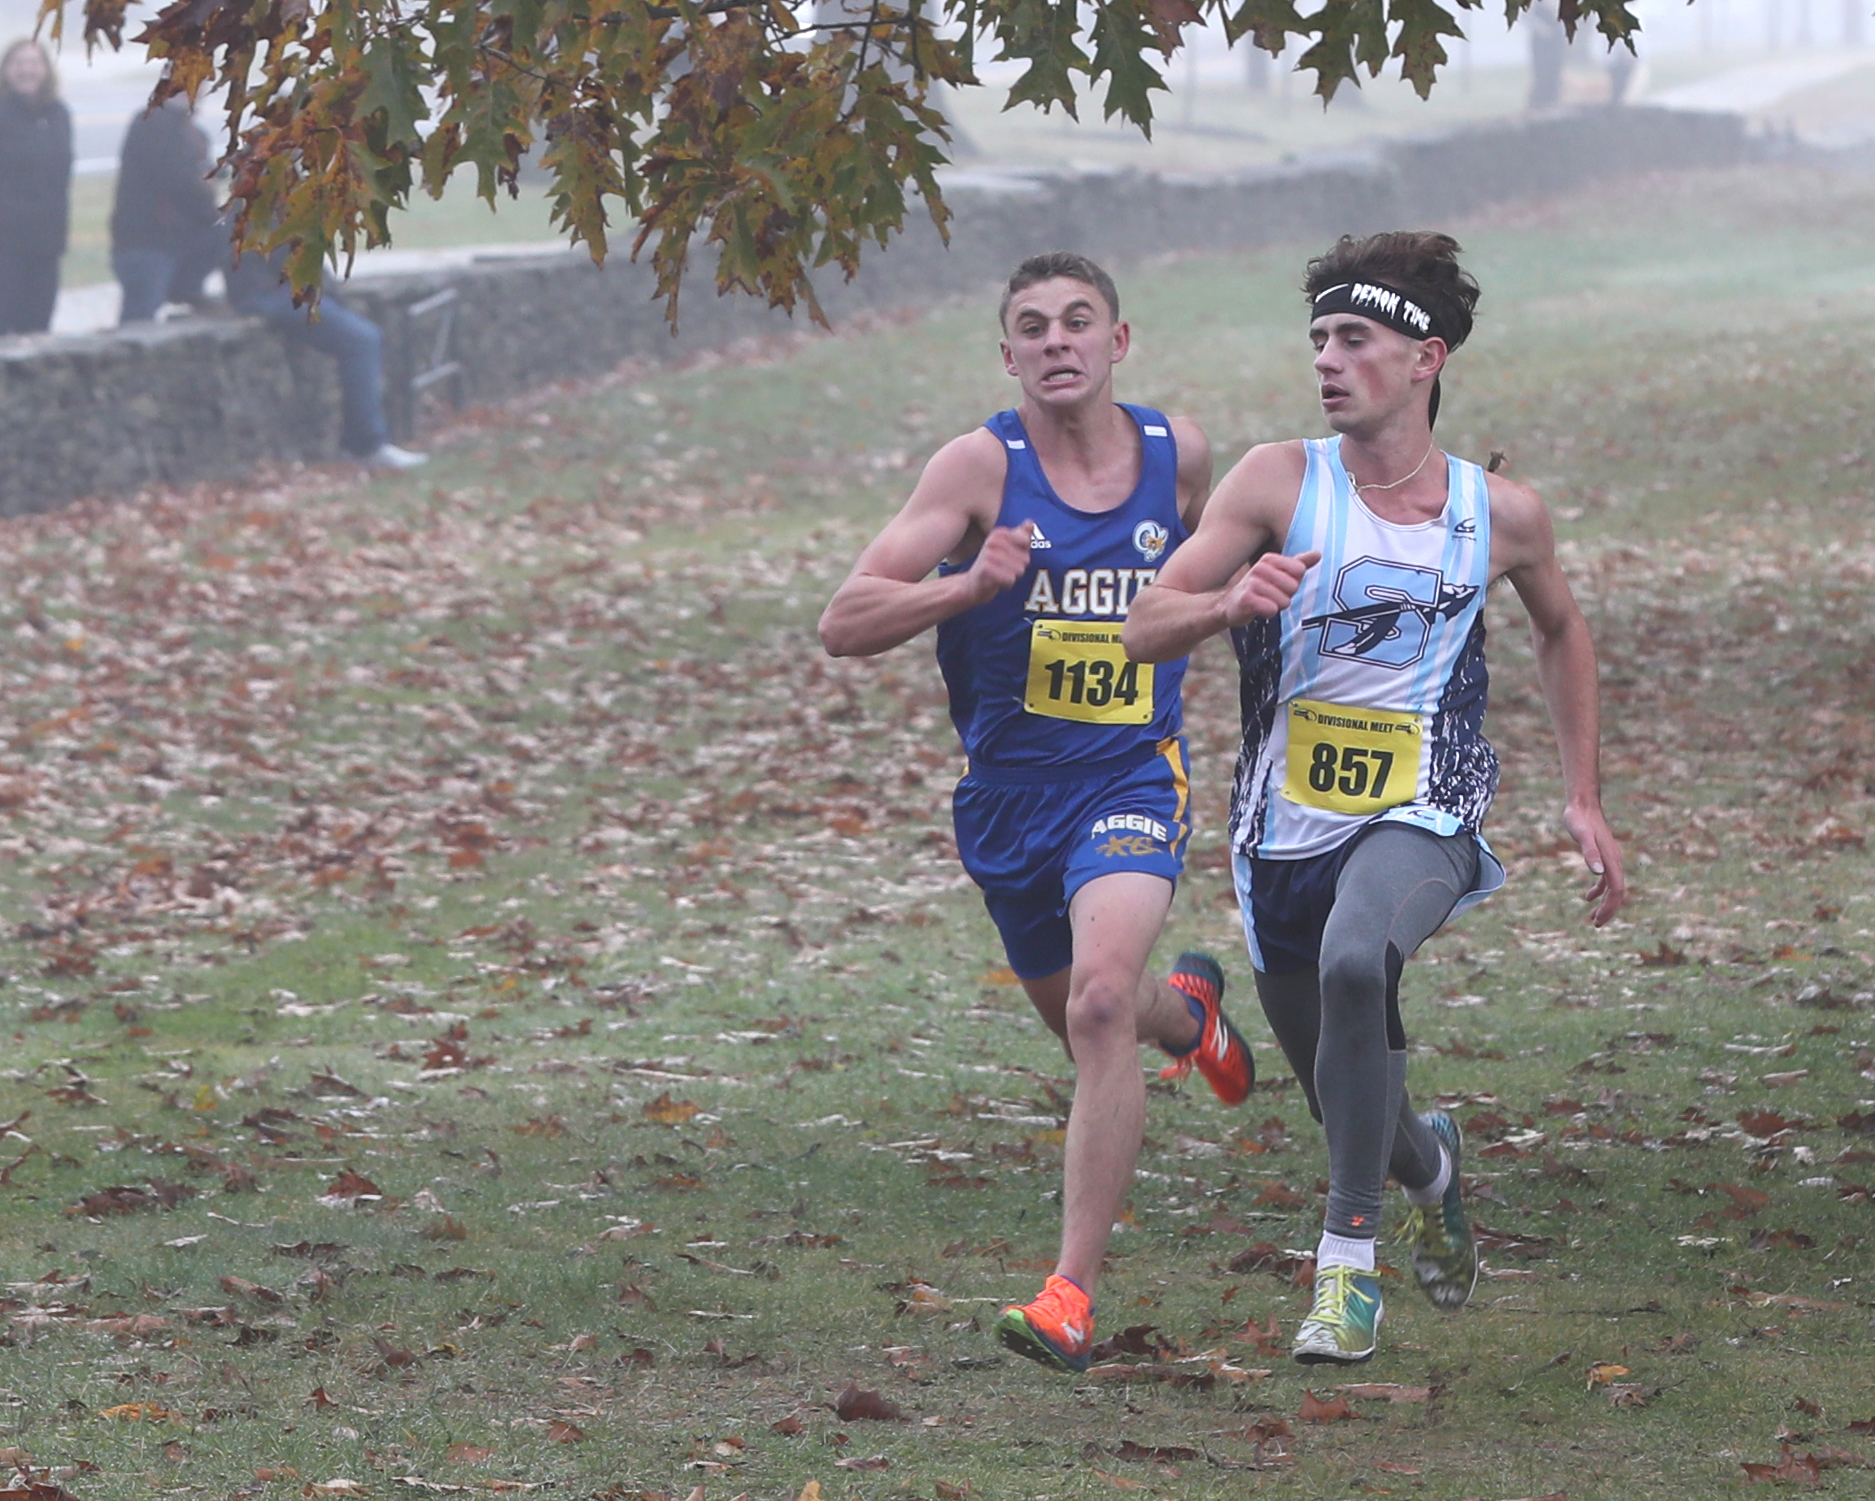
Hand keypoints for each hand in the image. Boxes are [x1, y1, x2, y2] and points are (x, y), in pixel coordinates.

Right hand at [966, 522, 1034, 601]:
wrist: (973, 583)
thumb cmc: (995, 564)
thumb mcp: (1009, 548)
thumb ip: (1021, 535)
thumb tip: (1030, 522)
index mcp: (999, 532)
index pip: (1026, 542)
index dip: (1024, 554)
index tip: (1011, 556)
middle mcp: (993, 540)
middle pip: (1025, 558)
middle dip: (1019, 568)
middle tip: (1004, 568)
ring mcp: (988, 554)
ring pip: (1019, 569)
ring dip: (1013, 576)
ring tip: (1000, 575)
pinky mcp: (986, 568)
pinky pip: (1010, 578)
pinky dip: (1007, 584)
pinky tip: (997, 582)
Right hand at [1220, 549, 1319, 625]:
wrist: (1231, 605)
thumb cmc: (1260, 589)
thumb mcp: (1279, 573)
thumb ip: (1299, 563)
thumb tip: (1318, 554)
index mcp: (1269, 558)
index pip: (1299, 571)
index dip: (1293, 583)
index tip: (1279, 585)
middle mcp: (1260, 567)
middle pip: (1293, 587)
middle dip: (1285, 596)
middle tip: (1270, 596)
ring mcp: (1252, 583)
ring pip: (1284, 601)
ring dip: (1276, 606)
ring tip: (1263, 602)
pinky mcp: (1246, 599)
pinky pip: (1272, 609)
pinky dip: (1268, 613)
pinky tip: (1258, 609)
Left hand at [1564, 802, 1625, 926]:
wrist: (1582, 804)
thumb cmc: (1579, 819)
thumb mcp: (1581, 836)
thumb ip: (1590, 853)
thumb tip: (1598, 873)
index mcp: (1611, 860)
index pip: (1616, 890)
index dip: (1609, 907)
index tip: (1598, 921)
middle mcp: (1614, 861)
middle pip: (1617, 892)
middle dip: (1609, 910)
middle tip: (1596, 925)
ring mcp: (1610, 859)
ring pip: (1613, 887)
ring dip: (1605, 903)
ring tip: (1593, 918)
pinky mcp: (1603, 856)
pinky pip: (1606, 878)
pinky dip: (1599, 890)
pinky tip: (1588, 897)